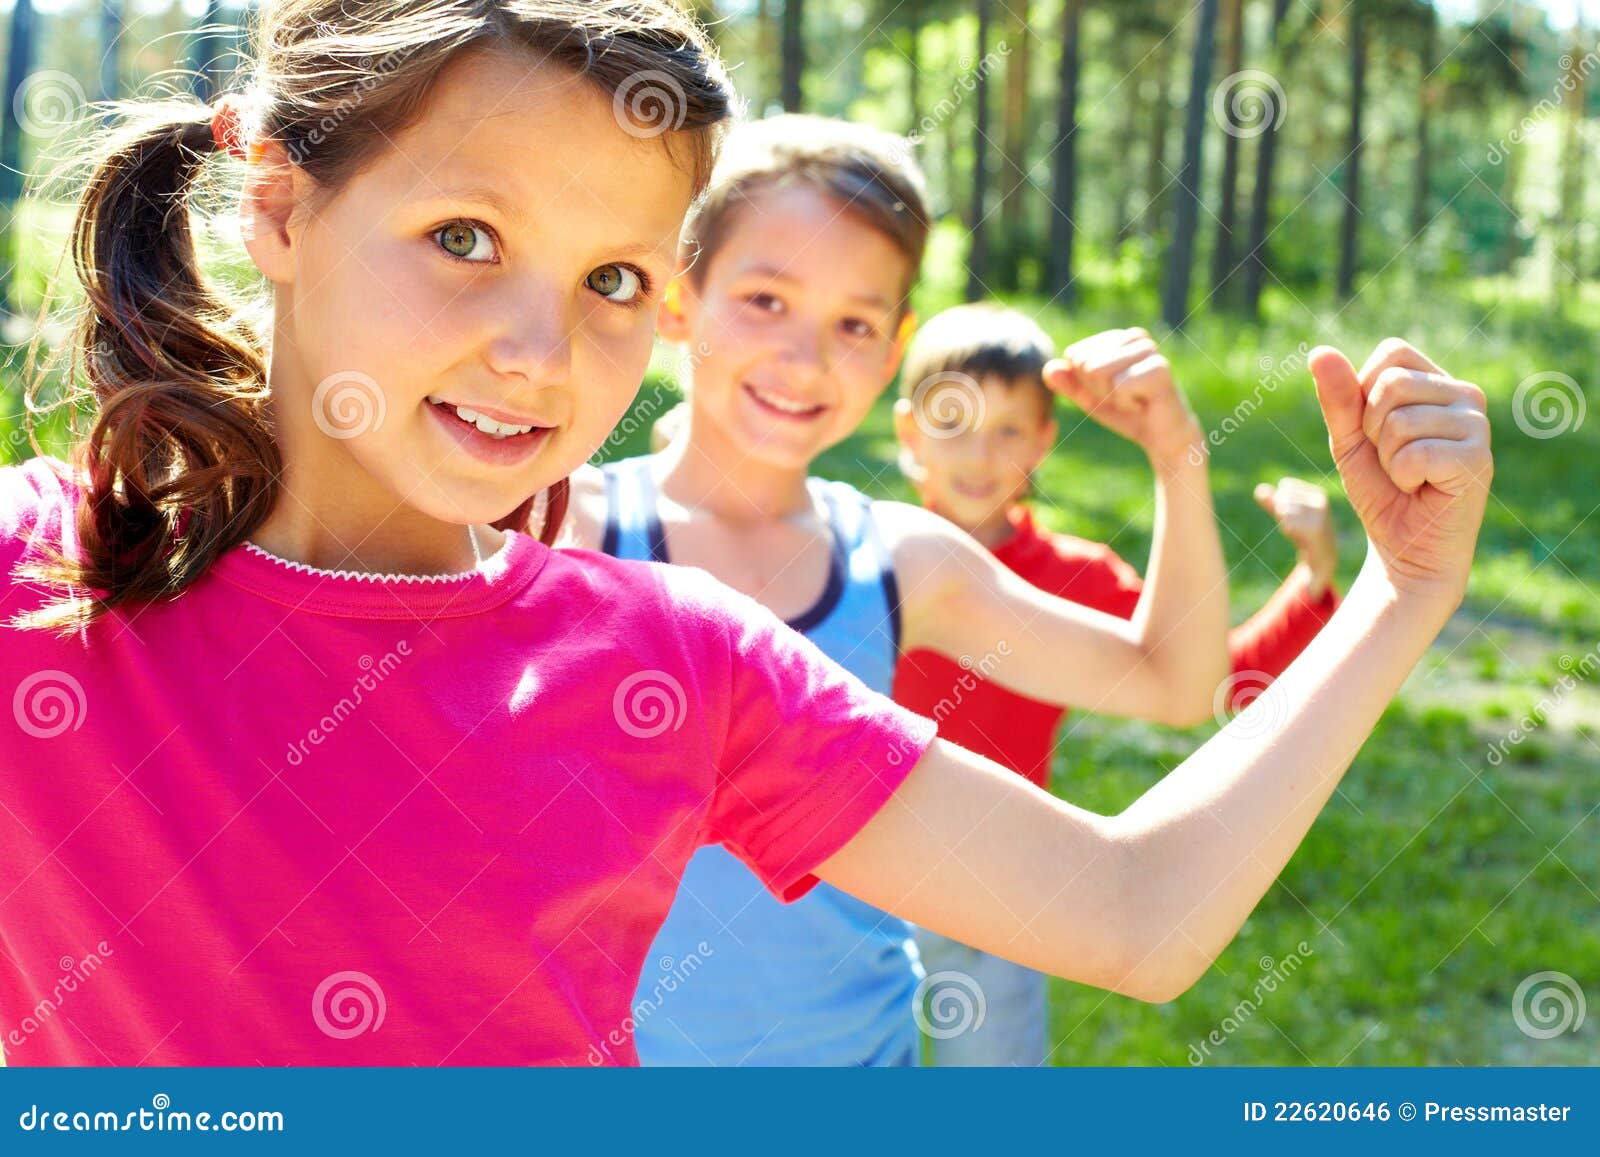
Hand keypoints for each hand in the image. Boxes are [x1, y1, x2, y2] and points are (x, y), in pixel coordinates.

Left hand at [1044, 328, 1201, 462]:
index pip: (1074, 356)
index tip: (1111, 391)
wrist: (1161, 437)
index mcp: (1117, 338)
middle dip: (1098, 390)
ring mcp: (1149, 350)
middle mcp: (1134, 337)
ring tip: (1134, 399)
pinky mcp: (1159, 368)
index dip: (1086, 383)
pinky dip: (1126, 403)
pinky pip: (1119, 386)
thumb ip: (1068, 384)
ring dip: (1112, 397)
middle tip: (1125, 398)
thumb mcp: (1089, 398)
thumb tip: (1048, 369)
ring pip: (1099, 371)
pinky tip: (1144, 403)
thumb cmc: (1126, 413)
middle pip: (1085, 363)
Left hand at [1253, 476, 1337, 596]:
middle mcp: (1321, 501)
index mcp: (1317, 493)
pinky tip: (1299, 536)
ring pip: (1284, 510)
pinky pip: (1288, 523)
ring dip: (1285, 522)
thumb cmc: (1303, 532)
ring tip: (1298, 530)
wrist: (1322, 556)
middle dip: (1282, 512)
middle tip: (1296, 524)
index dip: (1280, 500)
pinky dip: (1288, 530)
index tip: (1294, 513)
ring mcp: (1320, 515)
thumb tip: (1259, 490)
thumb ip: (1272, 501)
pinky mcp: (1315, 529)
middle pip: (1283, 497)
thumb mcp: (1286, 514)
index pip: (1285, 485)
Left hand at [1309, 339, 1491, 610]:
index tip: (1376, 431)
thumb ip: (1337, 397)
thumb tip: (1319, 352)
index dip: (1365, 394)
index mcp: (1438, 381)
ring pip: (1400, 421)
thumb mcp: (1349, 439)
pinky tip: (1423, 488)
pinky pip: (1415, 453)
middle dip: (1373, 430)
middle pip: (1392, 384)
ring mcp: (1476, 426)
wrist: (1404, 546)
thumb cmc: (1380, 488)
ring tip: (1409, 476)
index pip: (1392, 352)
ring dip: (1388, 458)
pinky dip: (1403, 476)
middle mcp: (1466, 395)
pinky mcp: (1478, 458)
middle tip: (1394, 460)